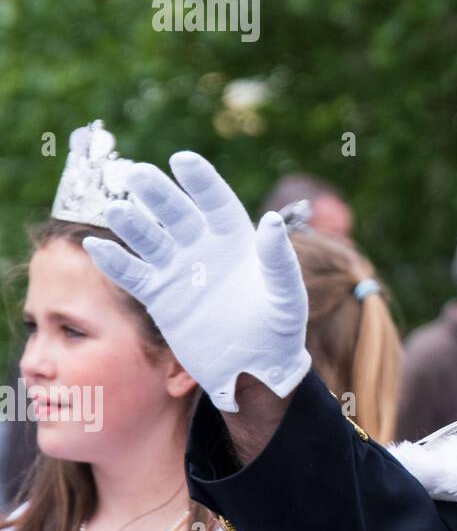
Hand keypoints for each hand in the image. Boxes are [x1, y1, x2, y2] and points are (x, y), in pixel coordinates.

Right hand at [82, 151, 311, 412]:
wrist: (255, 370)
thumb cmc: (280, 330)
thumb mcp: (286, 296)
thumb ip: (279, 260)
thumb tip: (271, 221)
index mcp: (238, 240)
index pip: (216, 201)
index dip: (200, 181)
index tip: (182, 160)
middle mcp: (205, 248)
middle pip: (177, 213)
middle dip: (159, 194)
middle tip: (137, 173)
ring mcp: (180, 271)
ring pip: (150, 239)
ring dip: (132, 224)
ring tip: (116, 208)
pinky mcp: (161, 297)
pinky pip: (132, 274)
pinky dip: (114, 262)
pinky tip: (95, 245)